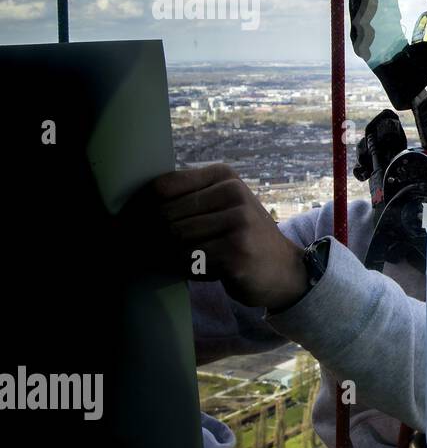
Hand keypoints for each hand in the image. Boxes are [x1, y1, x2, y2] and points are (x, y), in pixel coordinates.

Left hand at [128, 164, 309, 310]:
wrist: (284, 269)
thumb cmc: (241, 238)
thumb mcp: (223, 207)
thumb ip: (188, 200)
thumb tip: (128, 211)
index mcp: (224, 176)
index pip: (163, 187)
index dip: (136, 209)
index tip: (120, 226)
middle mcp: (234, 193)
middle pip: (165, 215)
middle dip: (142, 237)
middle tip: (125, 251)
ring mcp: (238, 222)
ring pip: (174, 239)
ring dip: (156, 255)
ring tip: (148, 262)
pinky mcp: (237, 252)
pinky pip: (189, 260)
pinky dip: (177, 269)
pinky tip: (179, 272)